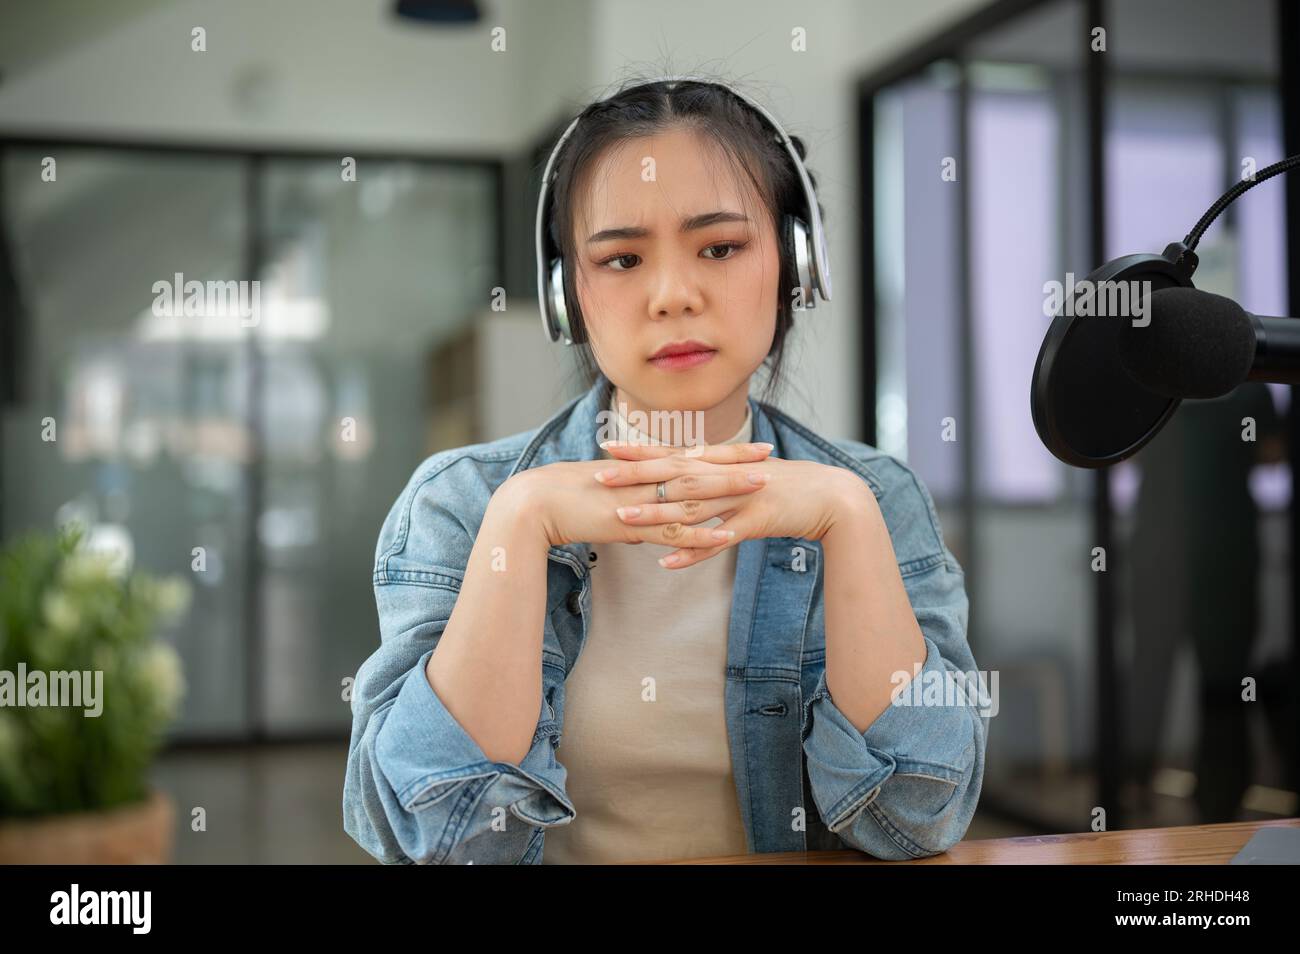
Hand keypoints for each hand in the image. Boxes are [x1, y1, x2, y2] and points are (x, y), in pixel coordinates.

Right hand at [509, 441, 775, 550]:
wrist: (535, 504)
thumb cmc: (564, 499)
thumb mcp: (605, 499)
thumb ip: (629, 509)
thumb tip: (643, 524)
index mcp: (641, 468)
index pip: (692, 455)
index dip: (725, 452)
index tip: (754, 448)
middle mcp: (645, 478)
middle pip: (701, 467)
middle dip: (737, 462)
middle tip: (770, 457)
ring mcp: (641, 500)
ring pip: (694, 493)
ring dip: (729, 490)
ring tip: (761, 487)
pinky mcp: (632, 524)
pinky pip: (675, 529)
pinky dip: (703, 533)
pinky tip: (728, 536)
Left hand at [598, 442, 868, 567]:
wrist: (832, 497)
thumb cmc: (789, 488)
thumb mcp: (748, 479)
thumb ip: (718, 481)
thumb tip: (690, 485)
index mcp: (723, 465)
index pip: (674, 455)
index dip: (641, 452)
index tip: (607, 448)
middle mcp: (726, 476)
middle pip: (673, 475)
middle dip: (634, 476)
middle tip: (598, 477)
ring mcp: (740, 499)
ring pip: (690, 507)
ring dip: (655, 515)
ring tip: (622, 520)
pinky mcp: (755, 522)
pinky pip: (718, 539)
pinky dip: (693, 552)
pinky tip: (668, 563)